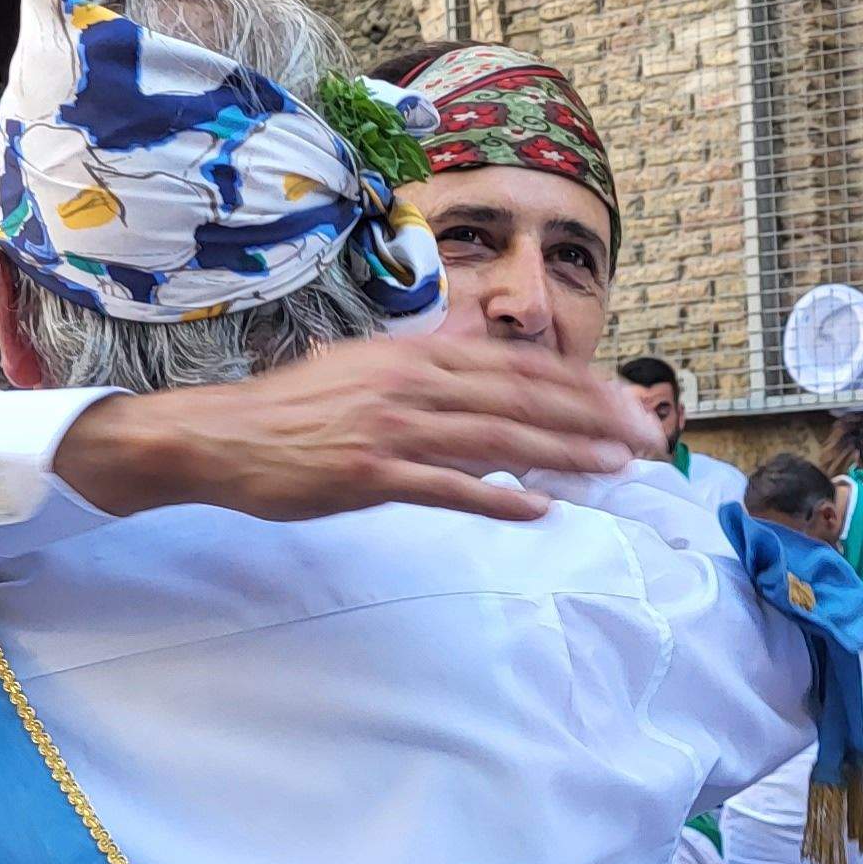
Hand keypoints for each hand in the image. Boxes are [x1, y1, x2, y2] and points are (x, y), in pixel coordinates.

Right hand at [49, 334, 659, 524]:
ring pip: (496, 437)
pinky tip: (536, 507)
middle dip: (591, 418)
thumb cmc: (291, 412)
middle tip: (644, 439)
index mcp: (415, 356)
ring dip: (561, 453)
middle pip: (522, 396)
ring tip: (612, 469)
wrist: (217, 436)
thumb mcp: (363, 370)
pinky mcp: (368, 473)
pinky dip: (494, 494)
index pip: (518, 364)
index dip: (580, 383)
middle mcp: (411, 383)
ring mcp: (391, 428)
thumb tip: (477, 370)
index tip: (626, 402)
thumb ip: (424, 370)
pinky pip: (444, 485)